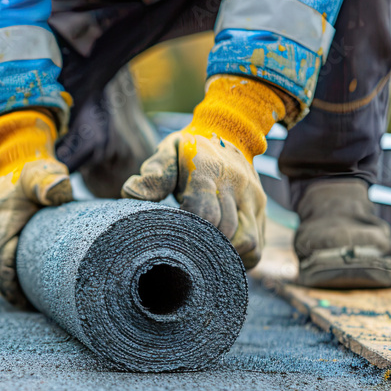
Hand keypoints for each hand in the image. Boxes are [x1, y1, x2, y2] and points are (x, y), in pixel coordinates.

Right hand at [0, 110, 71, 306]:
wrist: (21, 155)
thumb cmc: (37, 169)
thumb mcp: (44, 173)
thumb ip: (51, 182)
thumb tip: (59, 191)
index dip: (11, 286)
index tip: (26, 302)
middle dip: (7, 292)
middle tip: (29, 307)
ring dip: (2, 286)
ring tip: (23, 302)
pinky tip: (14, 285)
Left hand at [121, 76, 285, 267]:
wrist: (228, 132)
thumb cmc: (190, 149)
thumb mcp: (167, 152)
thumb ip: (153, 174)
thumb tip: (130, 193)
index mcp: (209, 171)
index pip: (205, 213)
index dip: (188, 231)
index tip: (173, 234)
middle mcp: (235, 185)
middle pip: (226, 232)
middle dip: (204, 246)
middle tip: (185, 251)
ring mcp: (253, 198)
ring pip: (247, 241)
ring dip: (226, 255)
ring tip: (205, 255)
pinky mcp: (261, 210)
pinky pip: (258, 245)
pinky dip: (242, 257)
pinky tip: (222, 254)